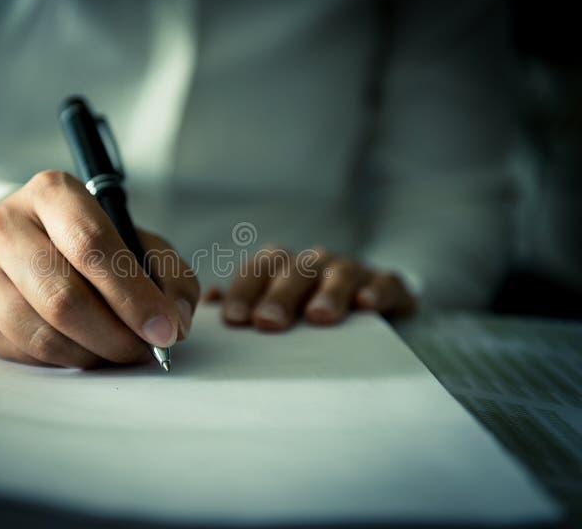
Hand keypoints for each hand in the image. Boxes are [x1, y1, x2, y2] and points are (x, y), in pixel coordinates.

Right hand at [0, 170, 199, 367]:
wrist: (22, 245)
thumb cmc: (87, 242)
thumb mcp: (133, 239)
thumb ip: (167, 272)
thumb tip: (176, 321)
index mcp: (51, 193)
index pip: (92, 246)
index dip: (134, 296)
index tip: (165, 330)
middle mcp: (5, 225)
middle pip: (65, 298)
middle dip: (117, 335)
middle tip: (146, 349)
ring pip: (44, 334)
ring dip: (95, 355)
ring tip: (120, 351)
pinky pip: (27, 354)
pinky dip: (68, 361)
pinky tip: (86, 350)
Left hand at [204, 246, 414, 330]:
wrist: (371, 331)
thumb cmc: (306, 326)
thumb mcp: (274, 319)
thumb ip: (242, 310)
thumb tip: (208, 304)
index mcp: (280, 271)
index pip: (257, 272)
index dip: (244, 291)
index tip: (233, 319)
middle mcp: (314, 265)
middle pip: (294, 270)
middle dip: (280, 295)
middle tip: (269, 323)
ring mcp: (352, 273)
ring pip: (338, 272)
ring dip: (328, 292)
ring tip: (319, 316)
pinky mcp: (389, 287)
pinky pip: (385, 282)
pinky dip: (377, 289)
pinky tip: (367, 305)